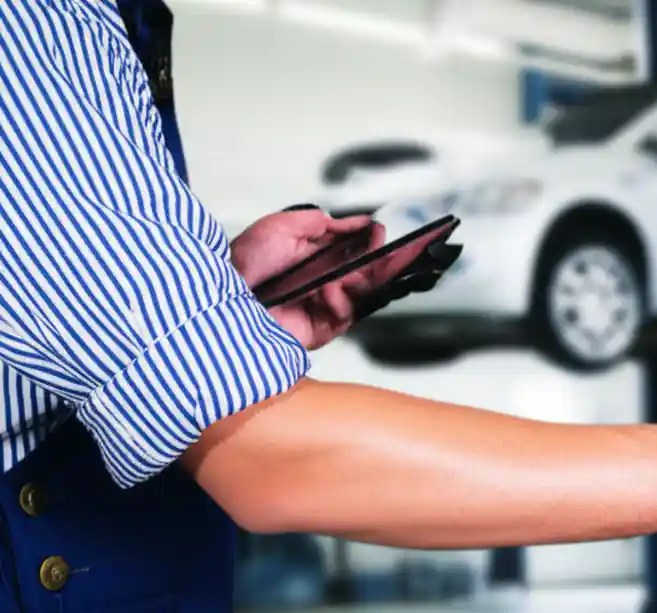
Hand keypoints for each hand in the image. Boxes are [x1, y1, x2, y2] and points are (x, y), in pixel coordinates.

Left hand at [231, 209, 383, 349]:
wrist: (223, 292)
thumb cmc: (244, 262)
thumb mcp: (285, 226)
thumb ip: (322, 223)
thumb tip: (356, 221)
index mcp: (320, 259)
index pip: (360, 252)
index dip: (380, 244)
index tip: (391, 232)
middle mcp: (326, 282)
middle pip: (371, 274)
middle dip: (393, 261)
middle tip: (414, 249)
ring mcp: (325, 306)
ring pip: (364, 293)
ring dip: (366, 278)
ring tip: (361, 267)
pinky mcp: (321, 328)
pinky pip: (345, 314)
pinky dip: (340, 299)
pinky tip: (329, 289)